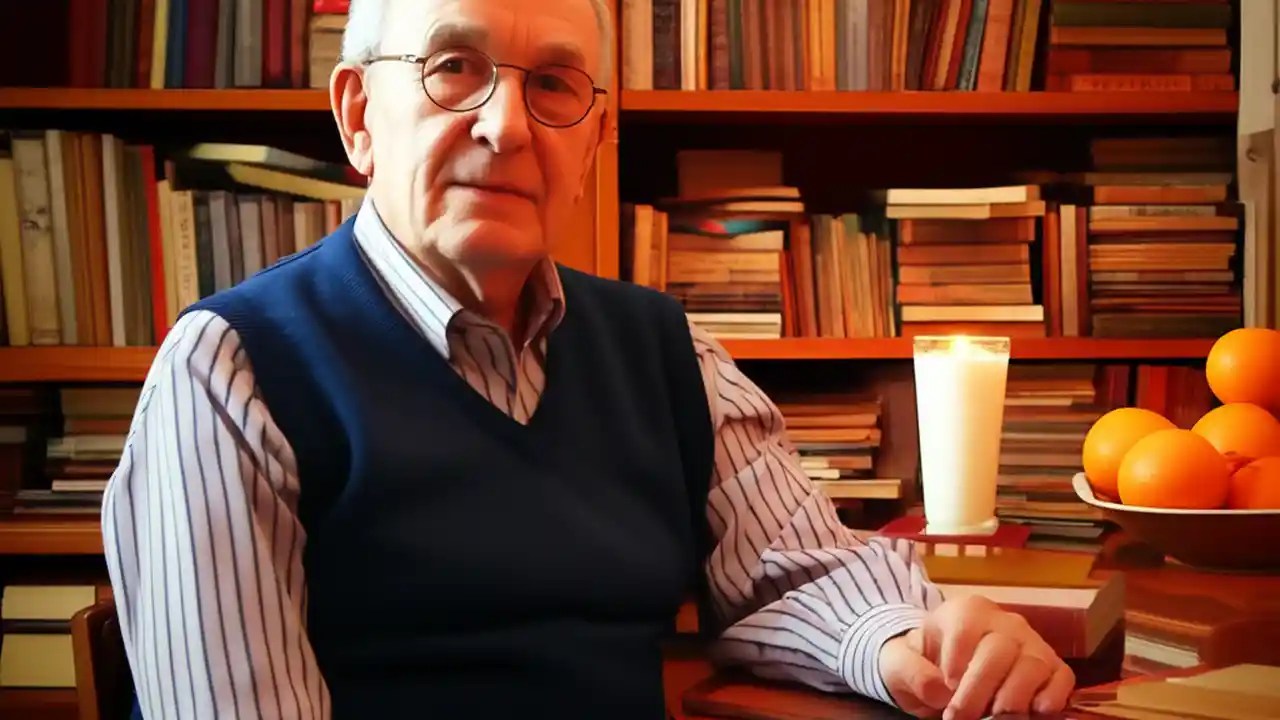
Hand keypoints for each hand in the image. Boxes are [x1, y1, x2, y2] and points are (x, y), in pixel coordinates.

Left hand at [878, 595, 1074, 719]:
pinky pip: (1062, 678)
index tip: (945, 688)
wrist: (941, 670)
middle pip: (1000, 650)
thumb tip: (940, 690)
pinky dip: (1052, 698)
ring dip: (1013, 699)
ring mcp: (1032, 643)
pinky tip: (1034, 713)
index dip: (956, 664)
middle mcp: (1004, 622)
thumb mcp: (900, 663)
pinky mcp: (1052, 667)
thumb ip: (912, 671)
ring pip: (1033, 665)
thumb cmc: (922, 663)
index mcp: (966, 612)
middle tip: (960, 717)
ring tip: (994, 718)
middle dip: (979, 689)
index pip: (965, 630)